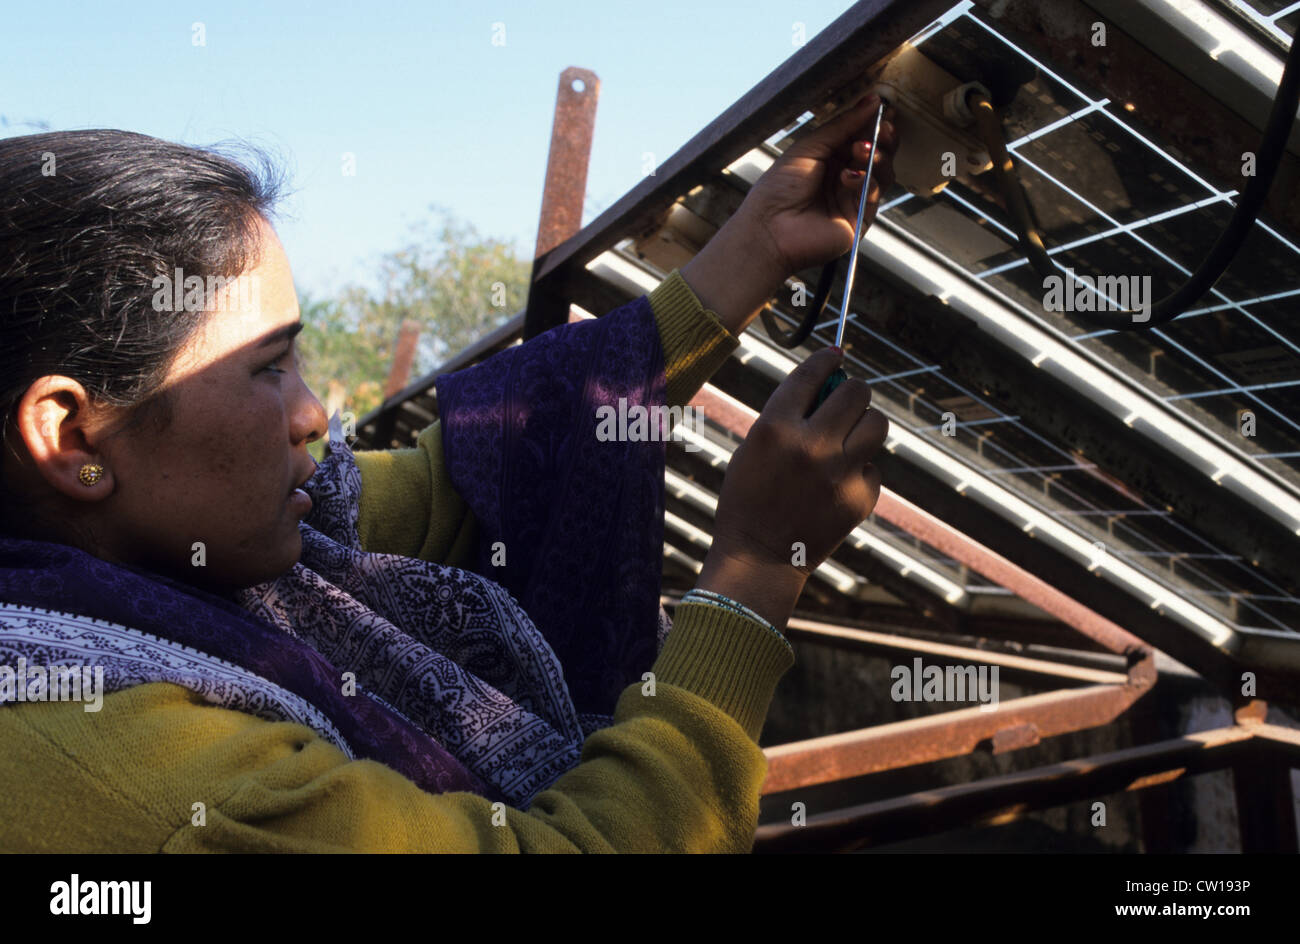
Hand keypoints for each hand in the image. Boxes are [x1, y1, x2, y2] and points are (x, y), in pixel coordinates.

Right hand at [697, 347, 888, 625]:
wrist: (758, 557)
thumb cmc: (749, 497)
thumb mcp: (753, 448)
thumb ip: (786, 415)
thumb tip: (829, 381)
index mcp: (775, 428)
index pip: (813, 373)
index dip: (827, 359)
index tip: (834, 355)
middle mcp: (811, 446)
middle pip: (856, 392)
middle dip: (852, 391)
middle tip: (847, 400)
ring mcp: (839, 474)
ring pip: (877, 425)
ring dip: (864, 425)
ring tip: (847, 438)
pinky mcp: (859, 498)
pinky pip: (871, 467)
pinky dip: (857, 471)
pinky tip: (834, 486)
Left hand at [742, 95, 897, 276]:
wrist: (769, 229)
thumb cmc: (779, 188)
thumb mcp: (809, 147)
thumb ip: (841, 126)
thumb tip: (871, 102)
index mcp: (829, 158)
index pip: (860, 136)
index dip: (873, 122)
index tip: (884, 106)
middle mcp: (844, 177)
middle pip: (878, 153)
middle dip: (883, 137)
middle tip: (884, 126)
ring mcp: (853, 199)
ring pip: (882, 172)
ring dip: (877, 156)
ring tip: (861, 149)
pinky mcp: (860, 219)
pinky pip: (875, 194)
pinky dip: (866, 181)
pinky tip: (848, 178)